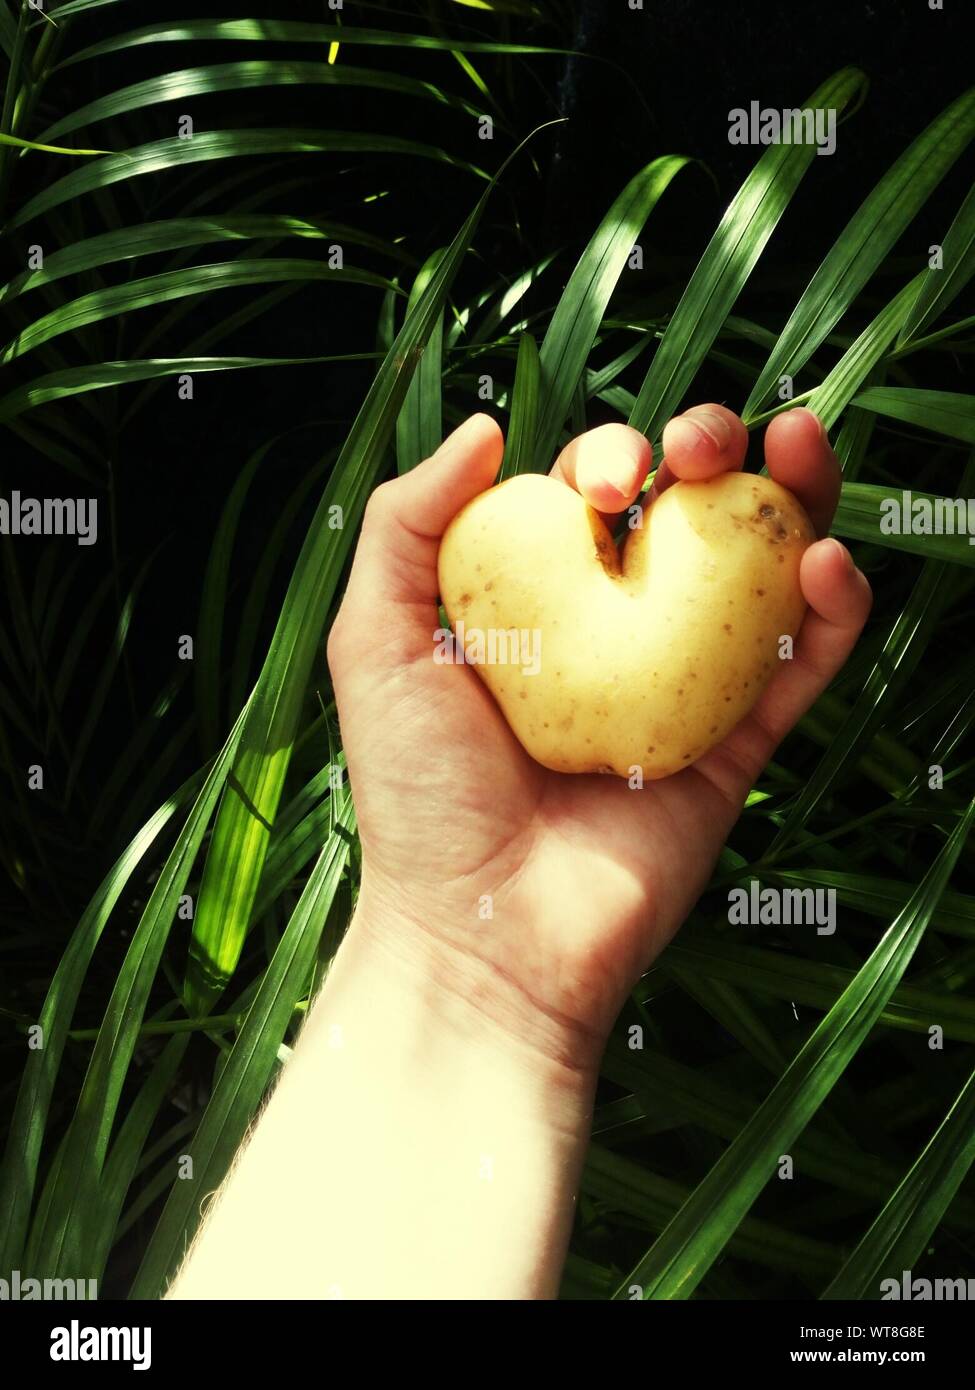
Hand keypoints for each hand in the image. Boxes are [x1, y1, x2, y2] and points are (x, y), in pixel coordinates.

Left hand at [327, 406, 871, 1072]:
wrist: (481, 934)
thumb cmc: (416, 793)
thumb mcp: (375, 642)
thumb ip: (407, 525)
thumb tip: (489, 427)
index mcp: (535, 601)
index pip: (593, 495)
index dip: (611, 456)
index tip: (603, 482)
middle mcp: (614, 634)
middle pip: (684, 514)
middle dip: (707, 448)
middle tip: (707, 440)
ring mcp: (683, 688)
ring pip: (758, 573)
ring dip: (791, 496)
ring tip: (798, 443)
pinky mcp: (734, 749)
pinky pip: (802, 669)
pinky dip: (832, 611)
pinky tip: (825, 560)